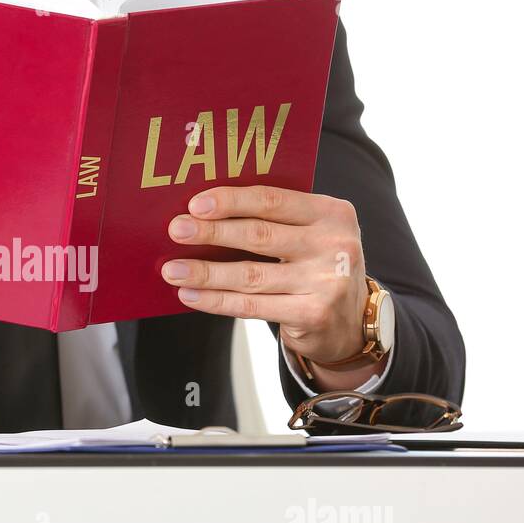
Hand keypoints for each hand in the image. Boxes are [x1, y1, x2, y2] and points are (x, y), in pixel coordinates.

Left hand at [161, 185, 381, 385]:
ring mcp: (326, 282)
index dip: (231, 201)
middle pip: (259, 235)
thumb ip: (275, 221)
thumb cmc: (316, 266)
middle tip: (176, 230)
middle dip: (212, 232)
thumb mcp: (311, 234)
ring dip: (206, 272)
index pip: (274, 200)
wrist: (350, 322)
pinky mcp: (313, 315)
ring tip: (173, 270)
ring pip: (251, 275)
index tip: (195, 204)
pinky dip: (217, 301)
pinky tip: (191, 296)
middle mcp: (335, 245)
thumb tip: (205, 215)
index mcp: (332, 212)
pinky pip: (253, 307)